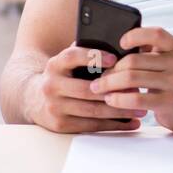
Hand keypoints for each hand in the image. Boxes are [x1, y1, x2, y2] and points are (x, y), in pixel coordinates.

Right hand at [24, 45, 146, 133]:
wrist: (32, 98)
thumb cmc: (62, 76)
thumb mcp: (66, 62)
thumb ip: (86, 53)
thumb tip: (121, 46)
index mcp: (55, 65)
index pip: (72, 57)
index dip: (93, 57)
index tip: (115, 59)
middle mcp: (52, 85)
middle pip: (88, 89)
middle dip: (116, 91)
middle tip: (138, 90)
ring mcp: (54, 107)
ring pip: (92, 110)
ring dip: (119, 111)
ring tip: (140, 110)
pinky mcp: (60, 125)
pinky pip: (91, 126)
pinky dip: (112, 125)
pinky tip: (129, 123)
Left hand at [89, 27, 172, 132]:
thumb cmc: (171, 79)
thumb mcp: (166, 60)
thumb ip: (147, 51)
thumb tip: (111, 49)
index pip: (155, 34)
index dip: (135, 36)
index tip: (120, 43)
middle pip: (135, 60)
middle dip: (111, 68)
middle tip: (98, 76)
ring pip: (132, 78)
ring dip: (109, 83)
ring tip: (98, 87)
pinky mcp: (168, 102)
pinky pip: (137, 99)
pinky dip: (118, 99)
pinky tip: (111, 100)